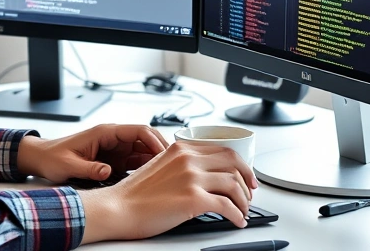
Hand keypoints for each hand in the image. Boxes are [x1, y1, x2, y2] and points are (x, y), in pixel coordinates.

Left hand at [17, 124, 167, 182]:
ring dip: (155, 160)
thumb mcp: (69, 165)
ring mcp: (115, 149)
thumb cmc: (53, 157)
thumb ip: (89, 168)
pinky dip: (146, 168)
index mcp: (105, 132)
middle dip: (160, 150)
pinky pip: (135, 162)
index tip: (165, 153)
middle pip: (145, 139)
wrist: (42, 159)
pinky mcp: (114, 160)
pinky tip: (154, 178)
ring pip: (143, 150)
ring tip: (168, 174)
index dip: (154, 140)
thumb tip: (107, 171)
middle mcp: (113, 138)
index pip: (138, 130)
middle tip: (173, 165)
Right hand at [77, 141, 257, 243]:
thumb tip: (205, 174)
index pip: (223, 149)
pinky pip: (227, 206)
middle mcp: (188, 159)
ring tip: (244, 210)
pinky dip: (237, 215)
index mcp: (181, 149)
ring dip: (244, 200)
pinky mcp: (193, 199)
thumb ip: (182, 164)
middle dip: (248, 179)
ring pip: (234, 184)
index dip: (240, 164)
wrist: (118, 208)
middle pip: (234, 163)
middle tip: (251, 193)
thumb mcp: (161, 166)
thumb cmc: (135, 193)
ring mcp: (191, 178)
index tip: (245, 176)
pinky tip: (237, 220)